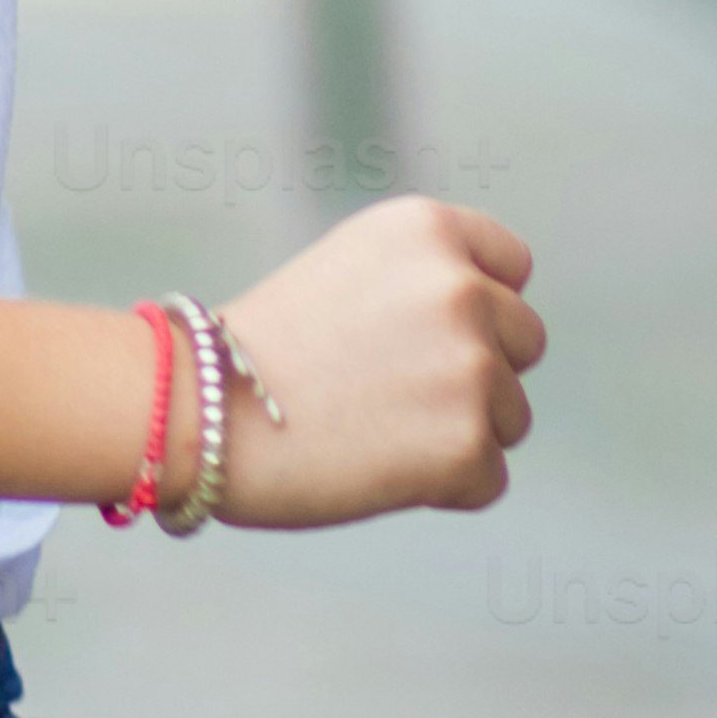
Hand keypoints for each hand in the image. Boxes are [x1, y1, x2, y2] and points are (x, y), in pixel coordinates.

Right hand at [211, 200, 534, 526]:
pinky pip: (487, 479)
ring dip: (457, 432)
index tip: (425, 337)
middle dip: (474, 372)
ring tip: (370, 431)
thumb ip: (426, 282)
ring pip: (509, 415)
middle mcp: (461, 288)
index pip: (513, 267)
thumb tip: (498, 332)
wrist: (194, 414)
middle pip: (522, 343)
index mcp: (428, 229)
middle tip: (388, 393)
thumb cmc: (258, 352)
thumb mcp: (349, 271)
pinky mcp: (466, 445)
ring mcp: (470, 367)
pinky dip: (442, 488)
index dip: (477, 307)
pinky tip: (374, 469)